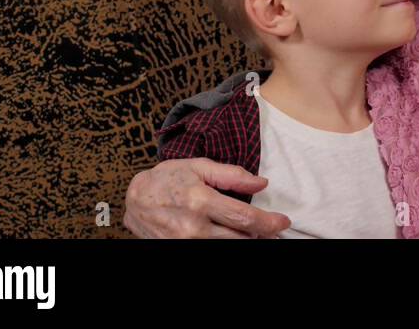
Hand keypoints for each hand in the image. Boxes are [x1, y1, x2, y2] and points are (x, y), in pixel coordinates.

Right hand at [123, 158, 291, 237]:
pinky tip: (232, 236)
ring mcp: (185, 243)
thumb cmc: (167, 179)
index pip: (245, 218)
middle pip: (241, 238)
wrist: (135, 199)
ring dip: (245, 240)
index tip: (283, 222)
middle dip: (261, 235)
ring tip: (253, 233)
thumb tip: (261, 183)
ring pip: (228, 247)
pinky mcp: (179, 250)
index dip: (269, 222)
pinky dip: (225, 244)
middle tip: (271, 230)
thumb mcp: (199, 167)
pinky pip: (210, 251)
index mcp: (201, 201)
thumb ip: (232, 175)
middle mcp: (194, 227)